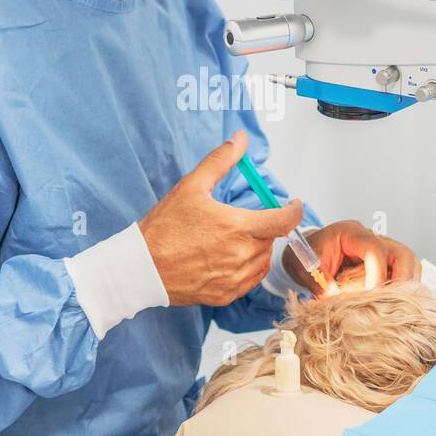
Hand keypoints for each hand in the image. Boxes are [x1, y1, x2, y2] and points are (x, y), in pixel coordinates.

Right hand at [139, 130, 303, 306]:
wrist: (141, 267)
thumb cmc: (165, 227)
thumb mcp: (191, 186)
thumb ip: (220, 160)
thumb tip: (240, 139)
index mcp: (238, 228)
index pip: (284, 221)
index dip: (294, 211)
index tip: (292, 204)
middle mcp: (241, 256)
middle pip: (271, 240)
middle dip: (265, 227)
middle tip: (244, 220)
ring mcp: (234, 279)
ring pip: (262, 261)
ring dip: (258, 248)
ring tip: (235, 240)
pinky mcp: (225, 296)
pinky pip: (250, 281)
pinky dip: (248, 268)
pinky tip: (230, 259)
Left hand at [284, 219, 420, 291]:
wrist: (304, 253)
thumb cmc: (305, 256)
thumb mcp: (306, 269)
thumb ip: (321, 283)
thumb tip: (337, 298)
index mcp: (351, 233)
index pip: (375, 250)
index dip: (377, 275)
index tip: (371, 295)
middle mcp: (371, 238)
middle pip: (403, 254)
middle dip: (403, 281)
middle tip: (394, 304)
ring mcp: (381, 248)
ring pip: (409, 264)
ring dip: (406, 286)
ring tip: (395, 305)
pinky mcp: (384, 262)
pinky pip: (403, 273)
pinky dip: (402, 288)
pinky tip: (392, 303)